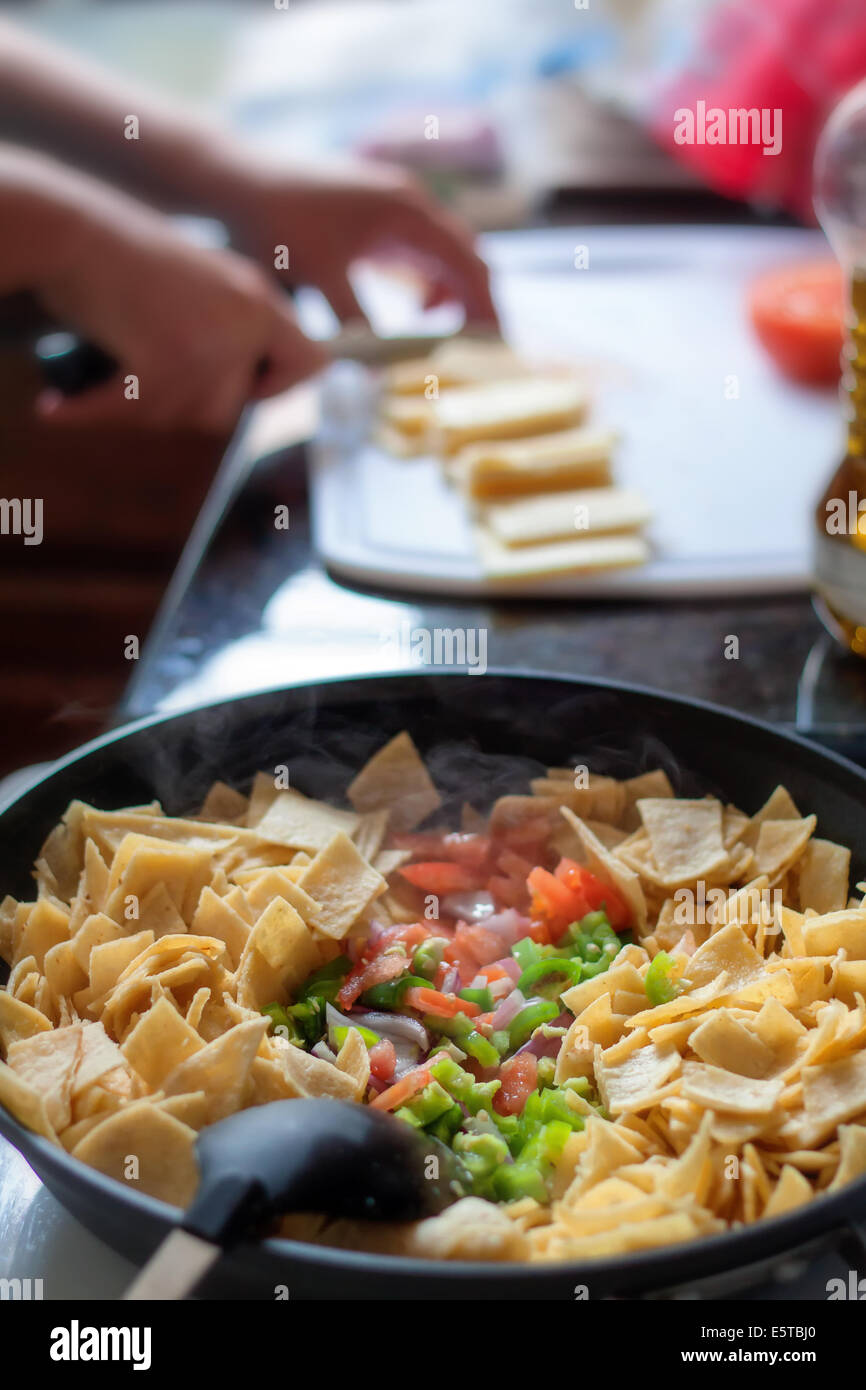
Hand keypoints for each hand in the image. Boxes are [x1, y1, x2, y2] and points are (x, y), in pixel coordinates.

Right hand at [35, 197, 327, 429]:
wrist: (74, 228)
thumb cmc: (129, 257)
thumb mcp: (210, 283)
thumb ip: (240, 329)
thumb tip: (252, 388)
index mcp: (262, 301)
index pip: (312, 364)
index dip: (280, 385)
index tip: (249, 386)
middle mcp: (243, 325)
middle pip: (232, 409)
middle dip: (192, 403)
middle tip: (153, 375)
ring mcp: (204, 347)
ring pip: (185, 417)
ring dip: (145, 403)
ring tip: (114, 364)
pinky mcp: (160, 363)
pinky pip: (132, 414)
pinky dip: (90, 411)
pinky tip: (57, 408)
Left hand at [225, 159, 498, 329]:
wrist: (236, 180)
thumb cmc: (276, 225)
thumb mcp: (319, 278)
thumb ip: (357, 324)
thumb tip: (383, 371)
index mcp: (408, 214)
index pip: (469, 267)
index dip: (488, 310)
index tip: (498, 348)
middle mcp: (410, 203)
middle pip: (467, 258)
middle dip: (479, 305)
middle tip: (485, 351)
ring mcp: (395, 206)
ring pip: (445, 256)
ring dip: (454, 296)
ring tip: (448, 338)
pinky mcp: (378, 215)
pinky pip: (421, 254)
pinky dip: (430, 284)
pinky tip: (418, 313)